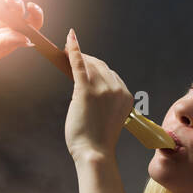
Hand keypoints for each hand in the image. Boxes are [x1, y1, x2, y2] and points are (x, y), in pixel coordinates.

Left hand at [64, 28, 133, 161]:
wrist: (94, 153)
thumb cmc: (96, 141)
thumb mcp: (106, 118)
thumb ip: (101, 101)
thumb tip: (83, 88)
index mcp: (126, 97)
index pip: (111, 75)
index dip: (96, 68)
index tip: (87, 63)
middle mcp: (117, 89)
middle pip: (100, 66)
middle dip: (87, 59)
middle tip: (72, 54)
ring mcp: (103, 89)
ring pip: (89, 65)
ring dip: (78, 55)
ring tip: (66, 50)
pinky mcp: (86, 90)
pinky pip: (79, 65)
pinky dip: (74, 49)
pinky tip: (69, 39)